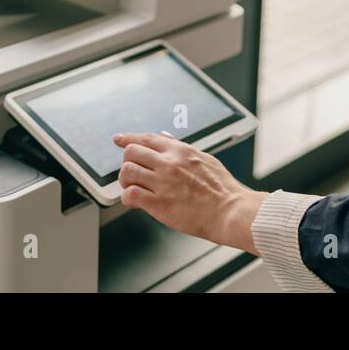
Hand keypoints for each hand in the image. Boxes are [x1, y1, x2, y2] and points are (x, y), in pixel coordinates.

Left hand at [113, 131, 266, 253]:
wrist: (230, 212)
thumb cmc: (222, 189)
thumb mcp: (204, 159)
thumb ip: (181, 148)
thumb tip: (165, 137)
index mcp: (180, 151)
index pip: (146, 138)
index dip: (128, 138)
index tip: (118, 139)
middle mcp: (169, 163)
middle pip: (131, 152)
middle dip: (127, 161)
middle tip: (131, 172)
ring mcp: (163, 183)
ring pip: (127, 171)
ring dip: (125, 180)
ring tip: (132, 187)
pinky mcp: (158, 204)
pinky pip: (130, 195)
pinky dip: (126, 198)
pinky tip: (133, 201)